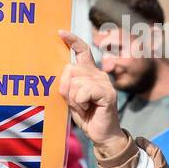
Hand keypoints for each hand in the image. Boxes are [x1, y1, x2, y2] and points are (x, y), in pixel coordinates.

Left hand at [57, 30, 123, 153]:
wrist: (102, 134)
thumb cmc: (87, 116)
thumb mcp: (72, 98)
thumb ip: (67, 84)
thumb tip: (64, 72)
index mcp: (90, 73)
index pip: (82, 51)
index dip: (72, 41)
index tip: (60, 32)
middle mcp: (98, 74)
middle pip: (71, 69)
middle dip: (66, 88)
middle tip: (75, 102)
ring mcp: (104, 83)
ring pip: (76, 82)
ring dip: (73, 99)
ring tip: (82, 107)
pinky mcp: (107, 93)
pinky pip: (84, 91)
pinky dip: (80, 103)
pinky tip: (87, 109)